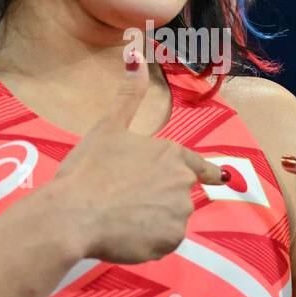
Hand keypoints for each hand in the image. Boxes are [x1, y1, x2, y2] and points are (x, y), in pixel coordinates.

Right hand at [50, 49, 226, 264]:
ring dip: (151, 222)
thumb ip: (128, 94)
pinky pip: (162, 242)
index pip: (199, 165)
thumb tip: (135, 53)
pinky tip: (122, 235)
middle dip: (157, 199)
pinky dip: (147, 242)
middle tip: (124, 201)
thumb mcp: (108, 127)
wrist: (74, 215)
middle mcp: (183, 182)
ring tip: (118, 217)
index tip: (221, 177)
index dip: (206, 171)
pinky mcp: (171, 241)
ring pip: (169, 220)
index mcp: (171, 153)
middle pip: (177, 195)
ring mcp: (180, 213)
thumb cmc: (88, 169)